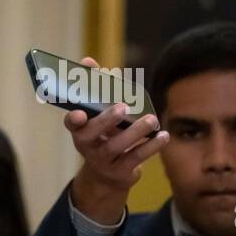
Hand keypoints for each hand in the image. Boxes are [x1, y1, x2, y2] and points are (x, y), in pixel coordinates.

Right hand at [66, 56, 168, 223]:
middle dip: (106, 120)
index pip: (72, 123)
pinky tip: (163, 135)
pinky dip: (150, 146)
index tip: (80, 112)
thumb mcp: (99, 114)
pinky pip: (134, 159)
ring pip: (115, 147)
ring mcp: (102, 161)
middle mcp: (87, 146)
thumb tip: (87, 61)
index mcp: (80, 129)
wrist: (107, 174)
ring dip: (134, 132)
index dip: (74, 118)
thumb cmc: (104, 135)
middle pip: (92, 134)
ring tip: (151, 119)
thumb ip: (95, 88)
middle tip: (123, 107)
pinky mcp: (119, 172)